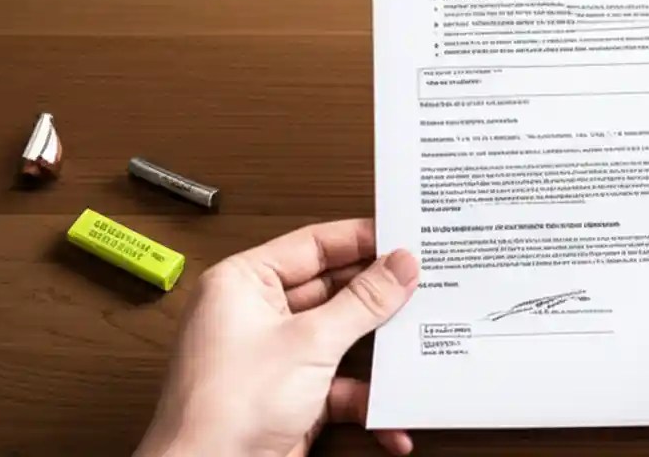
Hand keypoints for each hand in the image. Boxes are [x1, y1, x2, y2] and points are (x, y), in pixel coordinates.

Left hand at [134, 220, 418, 456]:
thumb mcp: (310, 342)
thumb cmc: (225, 409)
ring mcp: (274, 358)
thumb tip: (399, 264)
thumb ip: (362, 301)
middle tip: (423, 284)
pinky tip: (392, 412)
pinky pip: (339, 386)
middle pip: (332, 291)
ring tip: (417, 340)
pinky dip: (367, 399)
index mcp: (243, 284)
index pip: (312, 245)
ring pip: (341, 339)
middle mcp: (255, 316)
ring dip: (378, 351)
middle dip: (377, 297)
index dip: (361, 239)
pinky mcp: (290, 397)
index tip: (404, 236)